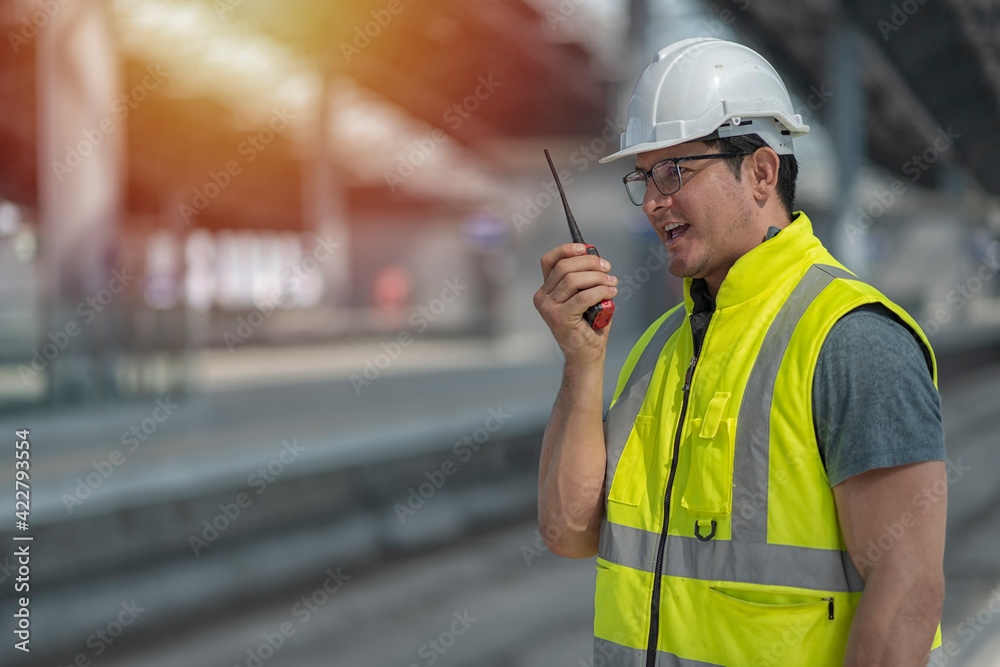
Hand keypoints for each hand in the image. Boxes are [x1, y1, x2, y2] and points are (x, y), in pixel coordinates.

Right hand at [533, 243, 616, 365]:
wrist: (586, 354)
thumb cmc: (587, 325)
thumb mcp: (584, 296)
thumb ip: (585, 278)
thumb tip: (596, 258)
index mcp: (545, 290)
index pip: (549, 261)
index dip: (567, 250)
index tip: (586, 248)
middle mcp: (542, 298)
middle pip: (564, 267)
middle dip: (589, 263)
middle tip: (607, 267)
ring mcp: (549, 308)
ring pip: (574, 280)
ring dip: (598, 278)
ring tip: (612, 282)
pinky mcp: (560, 318)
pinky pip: (583, 297)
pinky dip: (600, 291)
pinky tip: (611, 292)